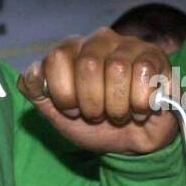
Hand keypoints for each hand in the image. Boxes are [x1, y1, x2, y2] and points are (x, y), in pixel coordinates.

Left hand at [17, 27, 177, 153]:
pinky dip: (141, 102)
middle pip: (88, 64)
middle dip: (92, 103)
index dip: (64, 93)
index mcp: (71, 50)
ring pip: (118, 68)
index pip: (57, 58)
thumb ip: (37, 94)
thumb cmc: (96, 126)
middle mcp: (98, 40)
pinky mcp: (154, 56)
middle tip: (98, 114)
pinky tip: (141, 109)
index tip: (73, 110)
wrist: (133, 144)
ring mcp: (127, 45)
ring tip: (120, 114)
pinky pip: (145, 72)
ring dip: (118, 106)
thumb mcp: (58, 115)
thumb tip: (31, 72)